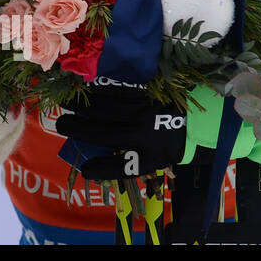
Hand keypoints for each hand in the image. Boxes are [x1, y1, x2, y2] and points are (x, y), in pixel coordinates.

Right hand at [54, 83, 185, 179]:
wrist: (200, 119)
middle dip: (78, 129)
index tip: (84, 169)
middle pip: (105, 134)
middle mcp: (147, 136)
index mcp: (151, 156)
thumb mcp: (156, 158)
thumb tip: (91, 160)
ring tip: (66, 103)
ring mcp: (146, 113)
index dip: (101, 170)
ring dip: (83, 106)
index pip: (121, 167)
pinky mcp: (147, 94)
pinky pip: (118, 92)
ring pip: (107, 109)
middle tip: (60, 124)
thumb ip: (128, 157)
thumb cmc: (170, 143)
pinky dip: (99, 92)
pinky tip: (85, 91)